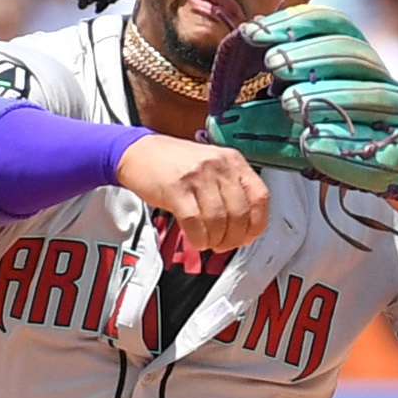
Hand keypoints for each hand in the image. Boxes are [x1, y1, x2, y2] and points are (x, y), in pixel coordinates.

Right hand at [117, 132, 269, 260]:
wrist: (138, 152)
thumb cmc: (174, 163)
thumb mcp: (211, 167)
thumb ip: (230, 190)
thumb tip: (245, 228)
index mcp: (233, 160)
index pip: (260, 197)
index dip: (256, 224)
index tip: (247, 236)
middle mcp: (218, 165)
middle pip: (239, 213)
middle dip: (233, 238)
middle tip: (223, 245)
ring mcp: (197, 176)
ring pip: (218, 220)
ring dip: (215, 240)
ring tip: (208, 243)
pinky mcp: (176, 189)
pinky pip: (195, 223)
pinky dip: (198, 238)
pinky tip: (196, 240)